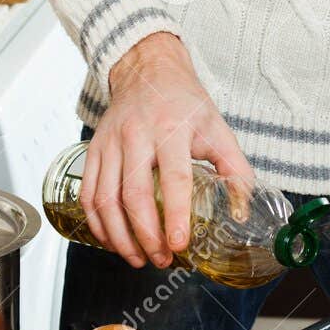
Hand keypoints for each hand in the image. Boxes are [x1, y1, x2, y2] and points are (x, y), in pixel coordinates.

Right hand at [79, 32, 255, 268]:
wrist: (147, 70)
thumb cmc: (184, 103)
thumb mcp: (218, 128)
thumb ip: (235, 169)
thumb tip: (241, 212)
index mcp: (172, 129)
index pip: (173, 177)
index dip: (175, 213)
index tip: (179, 243)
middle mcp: (136, 135)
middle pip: (134, 194)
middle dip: (146, 235)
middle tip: (161, 259)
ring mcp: (110, 142)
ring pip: (105, 198)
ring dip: (120, 236)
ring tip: (138, 258)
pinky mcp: (92, 150)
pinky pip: (88, 193)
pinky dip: (97, 223)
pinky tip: (112, 240)